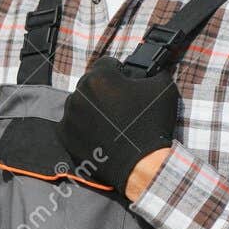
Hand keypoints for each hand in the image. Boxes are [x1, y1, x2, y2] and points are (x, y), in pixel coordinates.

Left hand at [55, 56, 179, 199]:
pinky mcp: (65, 136)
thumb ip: (154, 73)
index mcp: (99, 78)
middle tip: (121, 106)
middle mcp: (79, 94)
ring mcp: (69, 116)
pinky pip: (73, 124)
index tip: (127, 84)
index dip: (120, 72)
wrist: (142, 163)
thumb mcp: (163, 88)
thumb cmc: (151, 124)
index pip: (107, 64)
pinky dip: (84, 127)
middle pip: (91, 84)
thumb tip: (152, 70)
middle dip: (105, 90)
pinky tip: (100, 134)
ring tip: (111, 123)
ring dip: (92, 108)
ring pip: (80, 103)